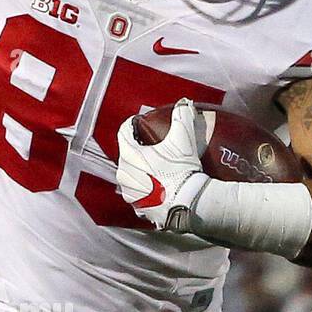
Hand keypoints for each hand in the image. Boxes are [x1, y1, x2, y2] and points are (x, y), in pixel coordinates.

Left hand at [115, 96, 208, 230]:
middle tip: (155, 146)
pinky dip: (148, 189)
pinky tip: (161, 187)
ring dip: (142, 170)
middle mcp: (123, 175)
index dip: (133, 124)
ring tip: (159, 168)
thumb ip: (182, 116)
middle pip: (128, 155)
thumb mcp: (183, 139)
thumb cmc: (181, 170)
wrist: (188, 204)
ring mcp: (130, 194)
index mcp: (129, 155)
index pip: (124, 132)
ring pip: (132, 176)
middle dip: (139, 149)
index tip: (141, 123)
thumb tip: (183, 103)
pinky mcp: (139, 208)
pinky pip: (140, 194)